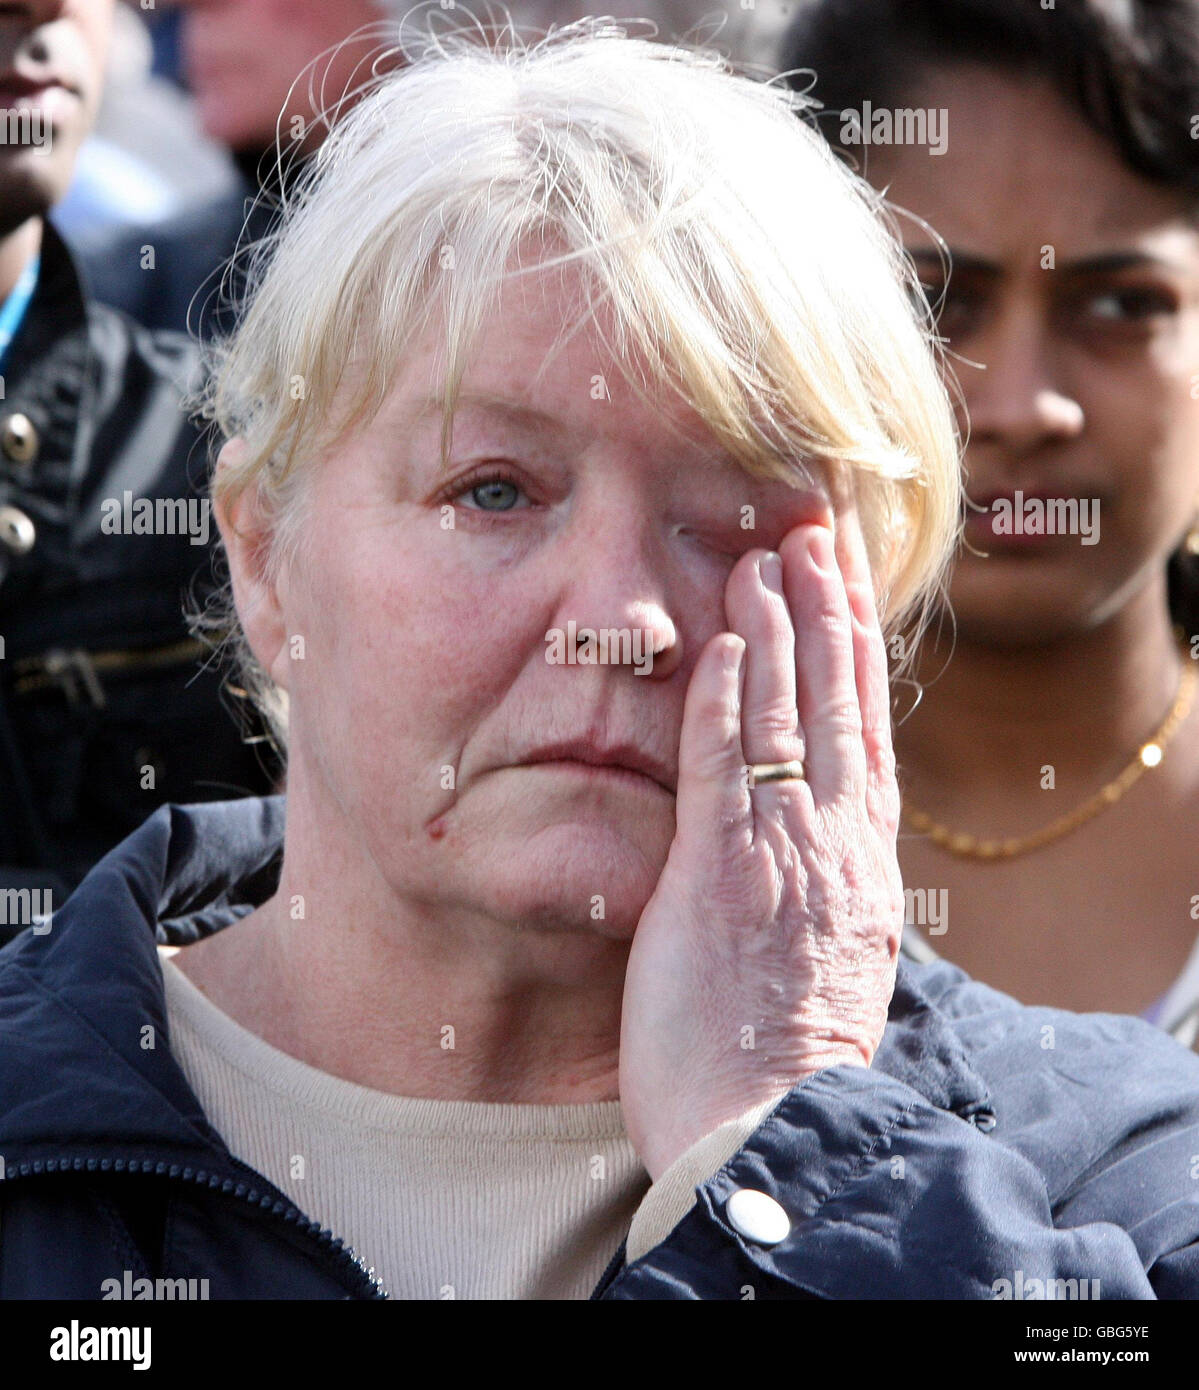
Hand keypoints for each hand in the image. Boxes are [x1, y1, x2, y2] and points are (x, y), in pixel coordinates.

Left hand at [618, 512, 904, 1180]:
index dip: (854, 653)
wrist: (773, 1132)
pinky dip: (722, 699)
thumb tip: (811, 843)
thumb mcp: (831, 957)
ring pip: (782, 716)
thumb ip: (822, 885)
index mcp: (860, 860)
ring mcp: (781, 851)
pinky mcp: (719, 875)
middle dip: (825, 612)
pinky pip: (721, 766)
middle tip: (813, 536)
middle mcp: (833, 841)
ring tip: (763, 558)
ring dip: (772, 630)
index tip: (845, 592)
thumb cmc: (786, 1060)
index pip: (861, 730)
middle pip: (835, 702)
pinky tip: (716, 642)